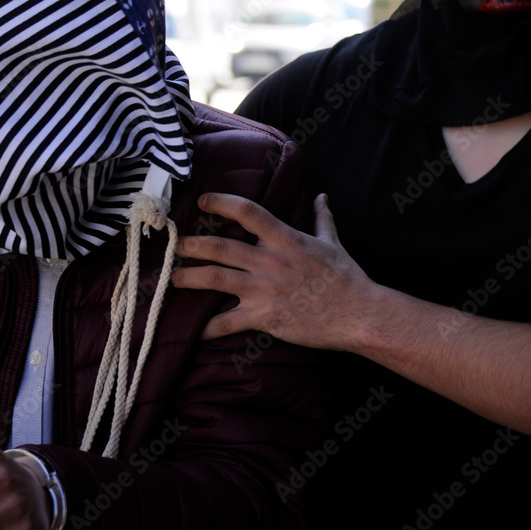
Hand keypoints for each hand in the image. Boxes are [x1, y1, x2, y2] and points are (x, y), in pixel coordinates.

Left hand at [172, 192, 382, 349]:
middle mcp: (270, 261)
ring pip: (216, 279)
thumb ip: (323, 219)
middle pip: (220, 247)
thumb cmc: (347, 278)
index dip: (221, 202)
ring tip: (172, 278)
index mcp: (285, 238)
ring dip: (189, 278)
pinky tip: (195, 331)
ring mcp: (265, 289)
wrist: (358, 314)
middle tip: (175, 245)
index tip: (203, 201)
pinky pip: (228, 322)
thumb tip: (322, 197)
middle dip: (192, 245)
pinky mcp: (265, 316)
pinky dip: (208, 328)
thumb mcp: (333, 243)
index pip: (247, 212)